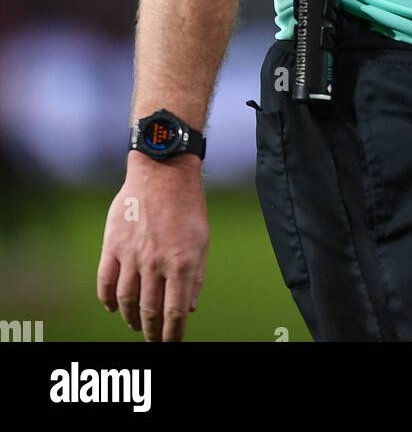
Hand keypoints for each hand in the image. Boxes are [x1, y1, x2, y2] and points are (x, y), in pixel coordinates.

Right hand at [96, 151, 208, 340]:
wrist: (163, 171)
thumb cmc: (187, 204)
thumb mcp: (202, 239)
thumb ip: (195, 276)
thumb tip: (189, 308)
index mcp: (182, 262)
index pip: (175, 313)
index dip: (172, 335)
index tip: (171, 344)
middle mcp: (156, 262)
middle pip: (149, 312)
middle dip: (152, 333)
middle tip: (153, 341)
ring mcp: (131, 254)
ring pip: (126, 301)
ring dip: (130, 319)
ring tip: (135, 325)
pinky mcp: (112, 244)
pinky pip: (105, 281)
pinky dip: (107, 300)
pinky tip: (113, 307)